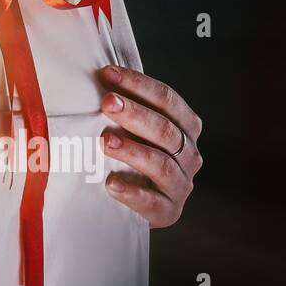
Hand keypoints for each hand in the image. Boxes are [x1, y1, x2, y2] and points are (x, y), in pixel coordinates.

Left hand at [96, 65, 203, 227]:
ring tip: (105, 141)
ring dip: (133, 151)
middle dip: (134, 113)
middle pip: (165, 129)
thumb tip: (96, 75)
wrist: (141, 202)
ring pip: (161, 164)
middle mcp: (189, 154)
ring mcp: (181, 184)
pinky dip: (132, 193)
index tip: (107, 74)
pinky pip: (152, 203)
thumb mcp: (135, 128)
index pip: (167, 100)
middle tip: (107, 102)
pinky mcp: (168, 211)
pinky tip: (111, 183)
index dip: (139, 84)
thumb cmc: (134, 154)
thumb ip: (125, 106)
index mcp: (185, 126)